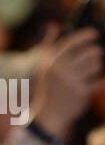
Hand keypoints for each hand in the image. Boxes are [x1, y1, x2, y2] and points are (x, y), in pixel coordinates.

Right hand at [30, 24, 104, 140]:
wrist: (48, 118)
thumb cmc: (47, 90)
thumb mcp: (45, 68)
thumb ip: (49, 45)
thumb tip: (53, 25)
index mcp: (52, 62)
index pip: (74, 41)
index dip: (87, 36)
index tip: (94, 35)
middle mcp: (61, 70)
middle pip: (90, 52)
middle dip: (95, 54)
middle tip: (96, 56)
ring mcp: (71, 82)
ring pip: (96, 65)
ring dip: (97, 67)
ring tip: (93, 71)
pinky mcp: (81, 93)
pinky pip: (99, 81)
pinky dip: (101, 82)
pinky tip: (98, 83)